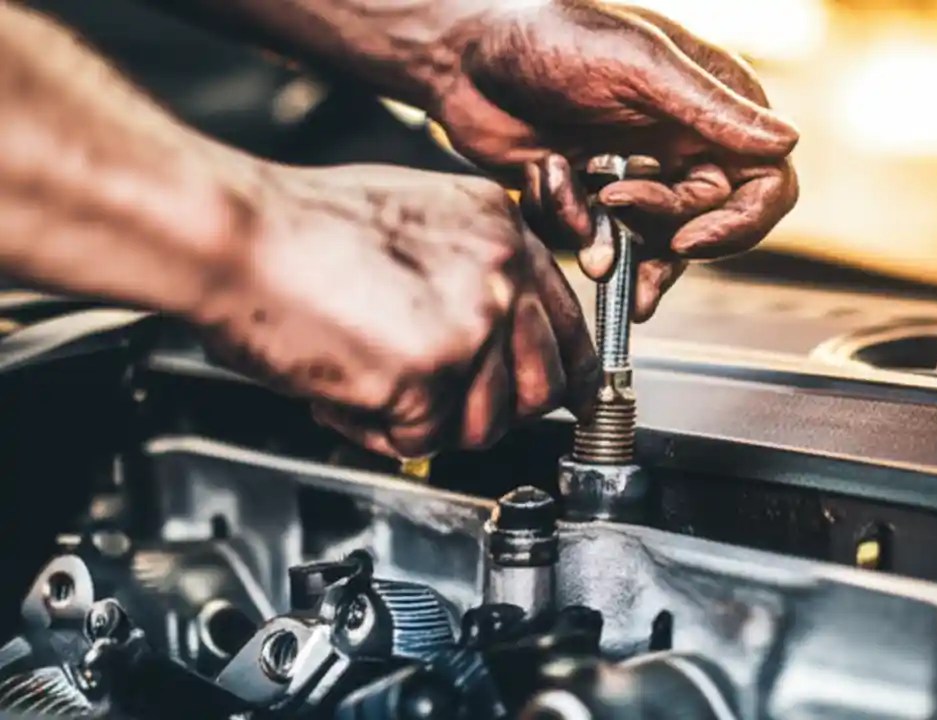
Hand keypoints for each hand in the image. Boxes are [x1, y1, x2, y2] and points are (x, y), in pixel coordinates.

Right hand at [195, 164, 596, 456]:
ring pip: (485, 426)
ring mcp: (471, 326)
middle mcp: (501, 275)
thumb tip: (496, 333)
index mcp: (501, 231)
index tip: (560, 399)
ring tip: (371, 383)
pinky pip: (421, 443)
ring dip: (426, 423)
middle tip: (436, 403)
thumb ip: (470, 272)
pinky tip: (342, 390)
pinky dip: (375, 432)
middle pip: (540, 388)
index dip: (563, 374)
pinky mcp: (428, 375)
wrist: (233, 233)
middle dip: (489, 410)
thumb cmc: (295, 226)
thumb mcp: (415, 218)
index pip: (571, 325)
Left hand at [419, 0, 799, 318]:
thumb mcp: (636, 63)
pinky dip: (568, 222)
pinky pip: (598, 241)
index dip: (738, 224)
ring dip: (614, 241)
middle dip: (661, 231)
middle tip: (612, 206)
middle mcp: (685, 145)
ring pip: (655, 247)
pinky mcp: (591, 198)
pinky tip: (543, 175)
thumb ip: (709, 108)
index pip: (766, 185)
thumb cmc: (548, 33)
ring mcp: (638, 174)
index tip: (685, 240)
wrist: (461, 52)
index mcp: (714, 105)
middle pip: (711, 226)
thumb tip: (786, 142)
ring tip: (576, 208)